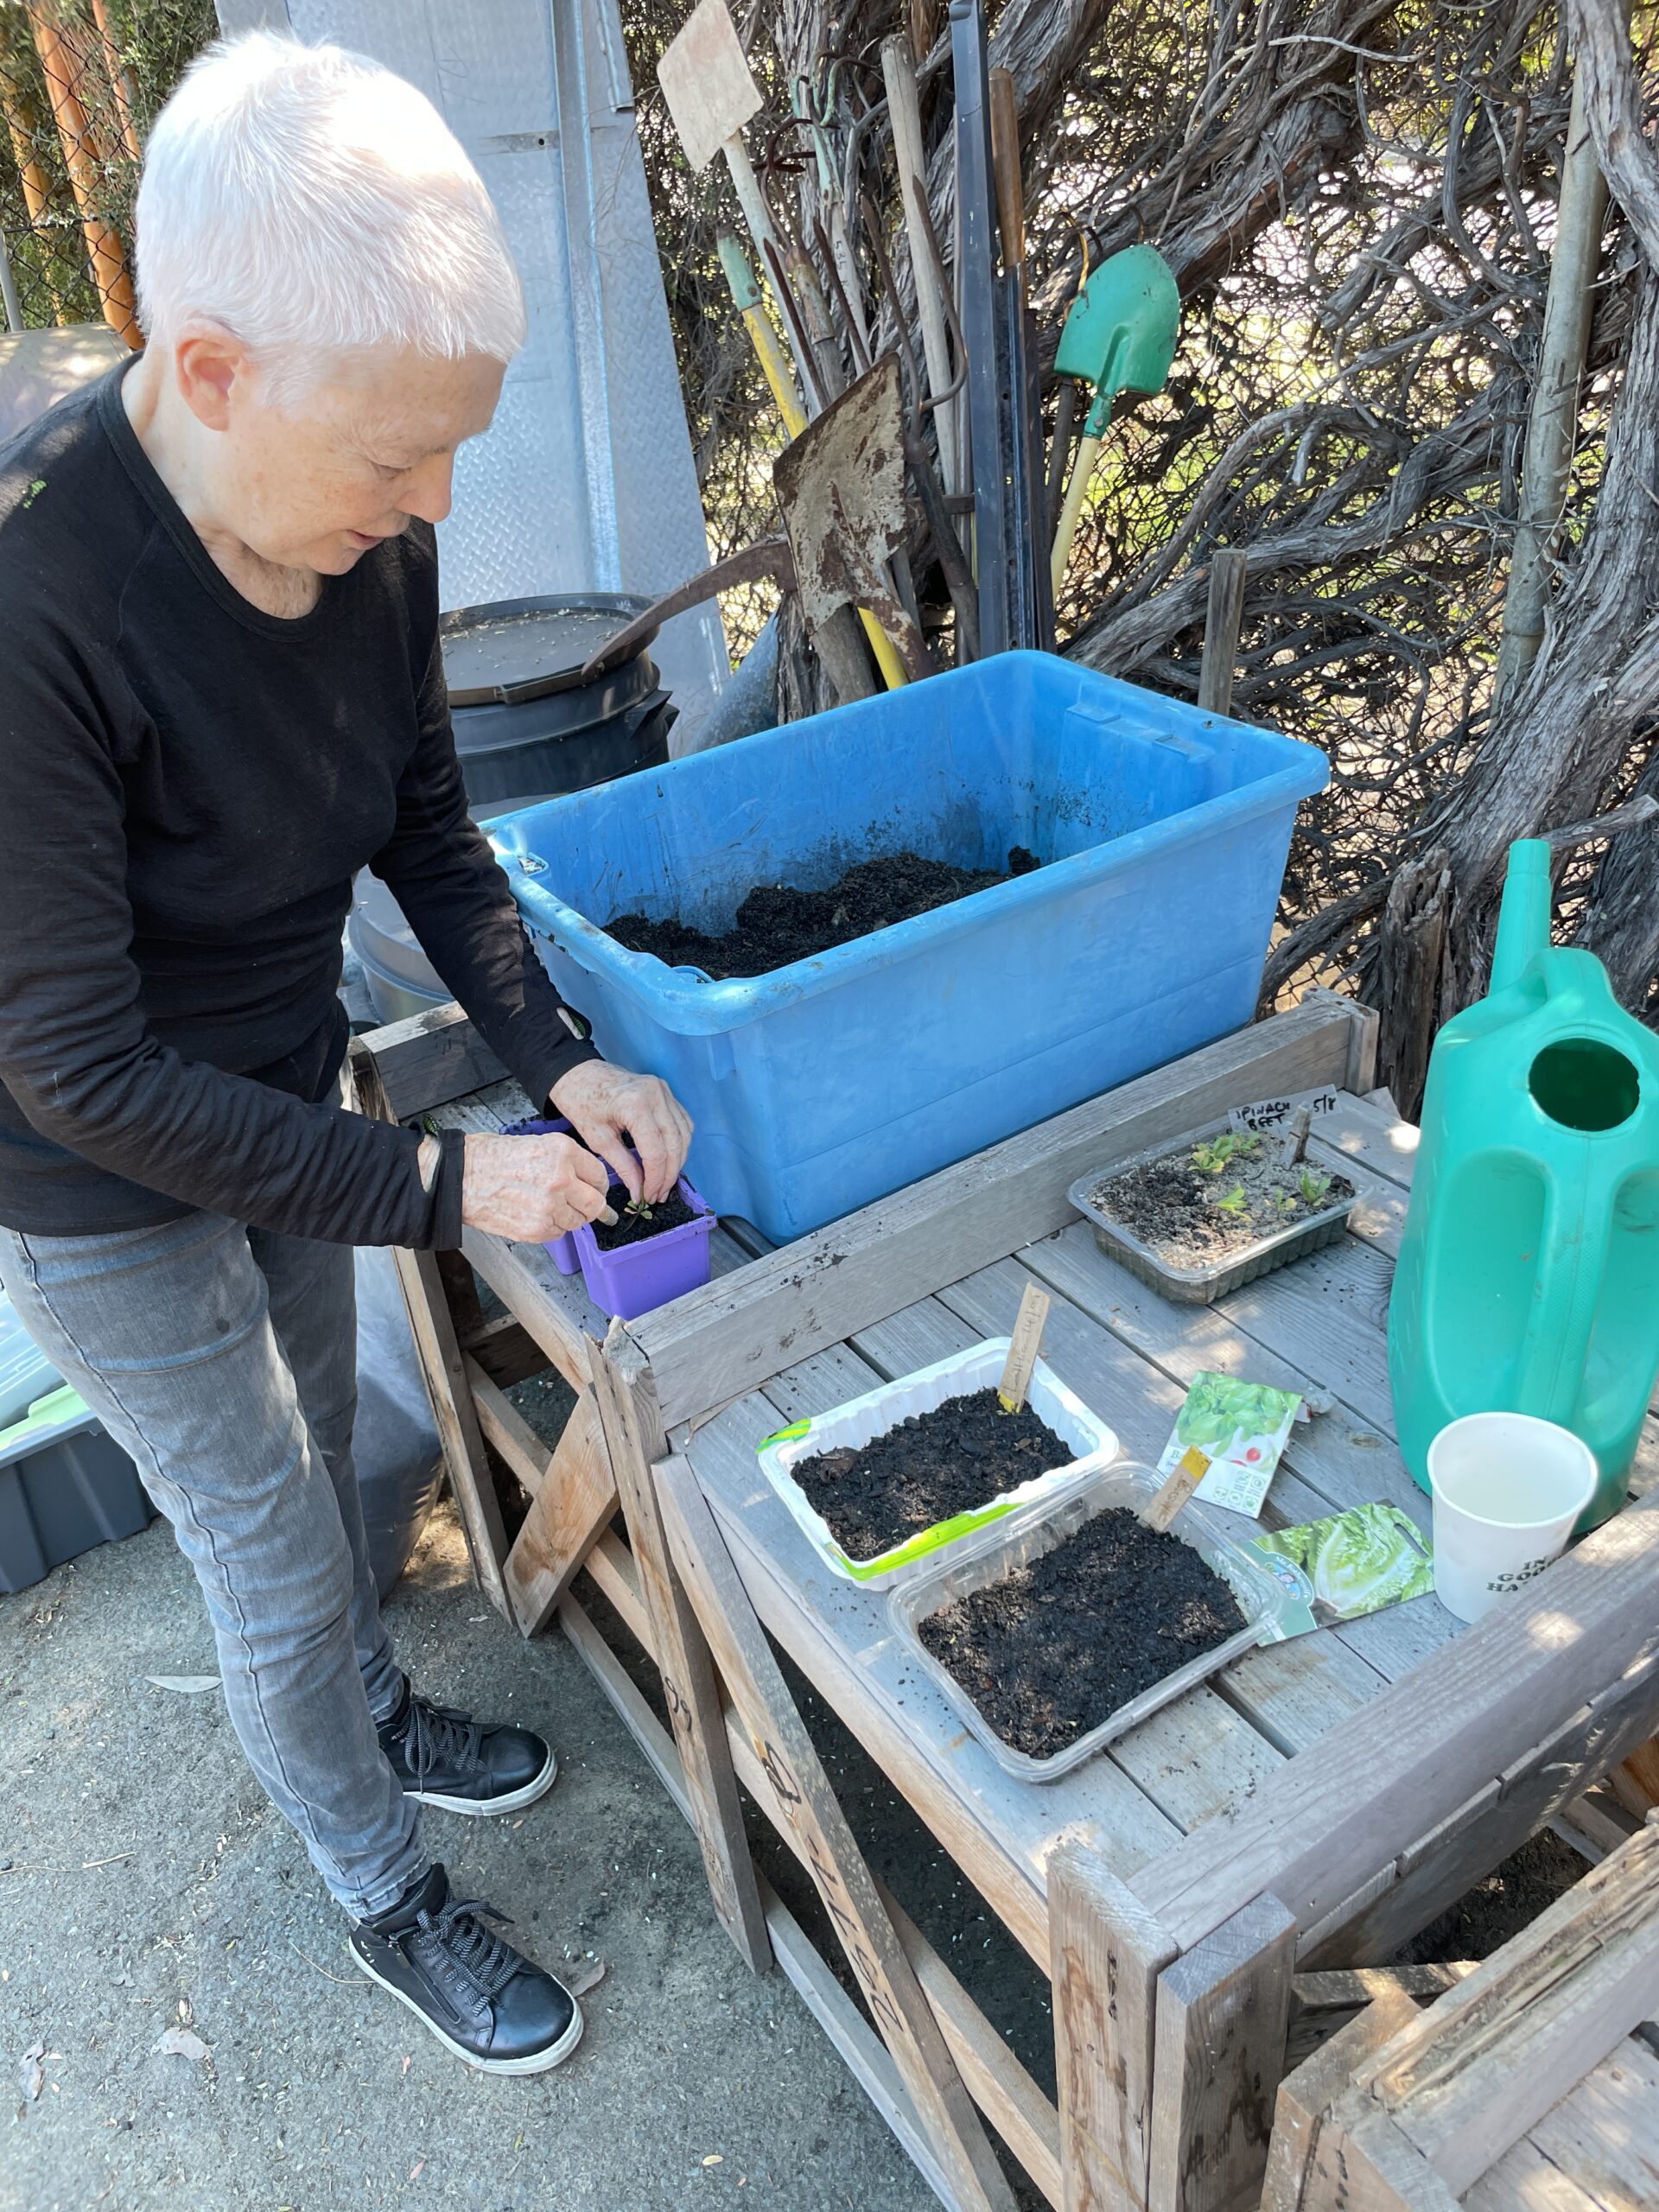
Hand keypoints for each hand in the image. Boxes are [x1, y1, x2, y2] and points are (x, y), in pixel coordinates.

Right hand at [459, 1131, 611, 1241]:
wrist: (461, 1176)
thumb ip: (567, 1162)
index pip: (600, 1176)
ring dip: (569, 1218)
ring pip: (577, 1222)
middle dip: (593, 1207)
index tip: (598, 1190)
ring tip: (549, 1207)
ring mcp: (550, 1206)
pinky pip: (557, 1233)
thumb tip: (588, 1181)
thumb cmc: (492, 1157)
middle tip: (588, 1208)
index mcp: (563, 1152)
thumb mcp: (538, 1144)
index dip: (599, 1185)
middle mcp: (561, 1179)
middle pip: (596, 1204)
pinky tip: (534, 1214)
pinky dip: (551, 1227)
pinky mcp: (536, 1228)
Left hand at [550, 1060, 693, 1204]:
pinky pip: (682, 1122)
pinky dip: (679, 1143)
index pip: (656, 1151)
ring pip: (684, 1134)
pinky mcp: (666, 1091)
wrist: (578, 1073)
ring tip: (663, 1182)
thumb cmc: (581, 1101)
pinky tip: (668, 1159)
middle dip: (669, 1175)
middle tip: (658, 1195)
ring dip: (677, 1161)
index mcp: (635, 1105)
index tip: (647, 1197)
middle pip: (675, 1144)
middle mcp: (655, 1095)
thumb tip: (638, 1192)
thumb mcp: (597, 1139)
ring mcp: (664, 1090)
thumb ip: (623, 1166)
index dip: (655, 1179)